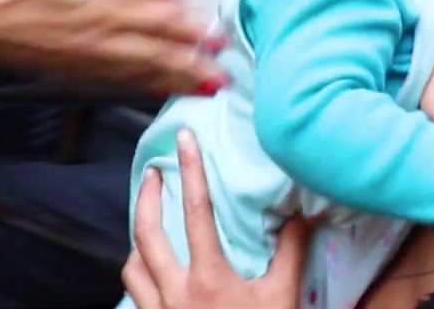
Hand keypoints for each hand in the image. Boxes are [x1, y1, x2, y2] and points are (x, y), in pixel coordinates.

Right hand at [0, 0, 226, 95]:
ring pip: (144, 71)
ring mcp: (96, 58)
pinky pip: (124, 81)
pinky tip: (165, 90)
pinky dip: (147, 86)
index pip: (155, 17)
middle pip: (156, 52)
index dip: (187, 28)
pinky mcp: (86, 73)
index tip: (213, 34)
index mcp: (105, 5)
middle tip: (220, 72)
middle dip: (191, 64)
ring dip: (176, 81)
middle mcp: (104, 35)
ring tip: (205, 88)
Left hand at [123, 130, 313, 308]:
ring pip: (131, 267)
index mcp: (209, 279)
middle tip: (154, 172)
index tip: (185, 140)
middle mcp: (175, 294)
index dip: (191, 170)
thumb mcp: (282, 297)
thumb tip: (302, 214)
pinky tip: (153, 270)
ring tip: (150, 222)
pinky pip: (135, 296)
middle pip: (146, 233)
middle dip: (147, 197)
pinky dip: (140, 275)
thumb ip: (290, 253)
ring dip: (138, 240)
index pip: (196, 212)